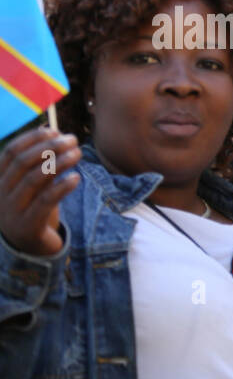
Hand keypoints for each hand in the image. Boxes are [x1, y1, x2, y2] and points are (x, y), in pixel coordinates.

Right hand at [0, 126, 81, 256]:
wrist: (32, 248)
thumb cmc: (34, 209)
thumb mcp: (35, 185)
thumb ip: (39, 163)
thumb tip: (50, 131)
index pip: (10, 151)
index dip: (32, 138)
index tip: (55, 131)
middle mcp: (1, 193)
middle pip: (23, 162)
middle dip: (49, 147)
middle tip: (73, 140)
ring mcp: (11, 210)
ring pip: (34, 179)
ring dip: (58, 162)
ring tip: (78, 153)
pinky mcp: (28, 225)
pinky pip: (44, 201)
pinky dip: (61, 187)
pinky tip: (76, 178)